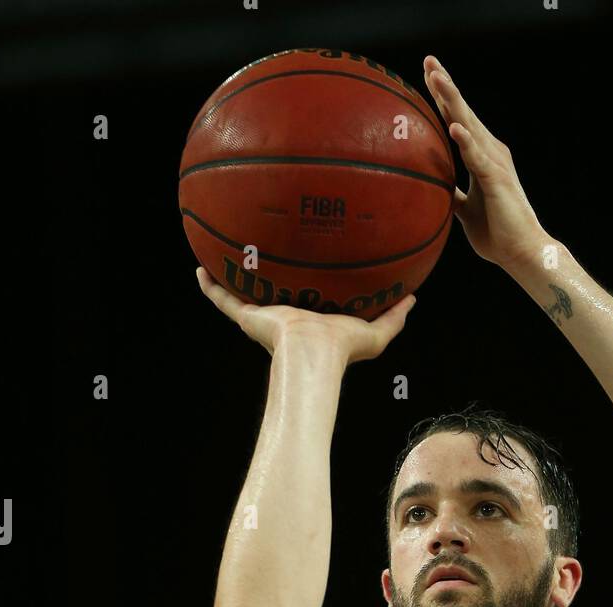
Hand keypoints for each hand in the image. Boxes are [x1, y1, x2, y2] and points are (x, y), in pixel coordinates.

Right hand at [195, 268, 415, 364]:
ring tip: (222, 253)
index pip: (303, 300)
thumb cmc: (343, 348)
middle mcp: (282, 317)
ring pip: (241, 294)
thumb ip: (395, 317)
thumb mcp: (376, 332)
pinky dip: (209, 286)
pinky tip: (199, 268)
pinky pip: (222, 298)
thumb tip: (413, 298)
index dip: (302, 285)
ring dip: (231, 277)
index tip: (302, 264)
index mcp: (308, 320)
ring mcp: (262, 317)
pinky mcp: (247, 316)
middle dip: (265, 275)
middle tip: (263, 248)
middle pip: (270, 293)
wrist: (313, 352)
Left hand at [423, 55, 545, 273]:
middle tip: (428, 61)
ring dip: (452, 102)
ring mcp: (495, 163)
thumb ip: (452, 194)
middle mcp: (490, 152)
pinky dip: (465, 141)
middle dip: (445, 86)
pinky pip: (477, 158)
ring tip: (435, 78)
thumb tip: (434, 187)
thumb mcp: (464, 211)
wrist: (521, 253)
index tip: (427, 75)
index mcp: (482, 157)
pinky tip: (453, 125)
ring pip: (469, 126)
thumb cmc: (497, 233)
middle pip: (463, 113)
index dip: (443, 99)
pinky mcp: (497, 180)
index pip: (458, 121)